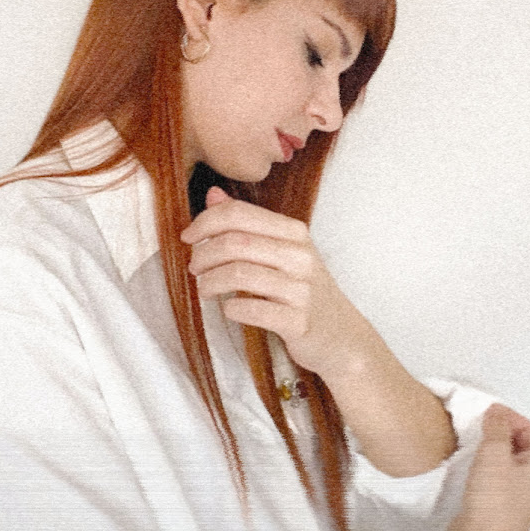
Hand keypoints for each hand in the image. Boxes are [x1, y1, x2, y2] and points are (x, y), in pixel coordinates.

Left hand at [180, 186, 347, 373]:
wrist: (341, 336)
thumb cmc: (301, 290)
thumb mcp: (281, 250)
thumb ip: (246, 223)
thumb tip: (213, 194)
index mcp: (294, 232)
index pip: (240, 213)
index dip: (206, 221)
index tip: (188, 237)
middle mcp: (300, 256)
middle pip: (235, 242)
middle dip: (204, 254)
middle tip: (194, 268)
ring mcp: (302, 289)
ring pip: (239, 274)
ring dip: (210, 282)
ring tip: (205, 289)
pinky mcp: (299, 321)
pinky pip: (252, 309)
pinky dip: (231, 308)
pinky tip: (228, 309)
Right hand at [445, 403, 529, 530]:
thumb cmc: (493, 499)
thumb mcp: (494, 453)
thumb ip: (497, 427)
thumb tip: (497, 412)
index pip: (529, 428)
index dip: (508, 415)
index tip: (486, 409)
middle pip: (523, 444)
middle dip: (501, 430)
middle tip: (479, 422)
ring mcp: (527, 495)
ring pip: (512, 460)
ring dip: (495, 447)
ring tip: (474, 439)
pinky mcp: (510, 505)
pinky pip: (505, 474)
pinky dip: (492, 463)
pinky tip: (475, 464)